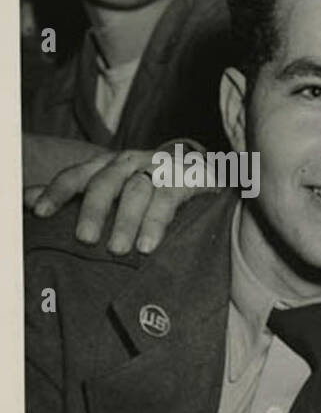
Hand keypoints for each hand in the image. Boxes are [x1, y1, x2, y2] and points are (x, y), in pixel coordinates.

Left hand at [24, 146, 205, 254]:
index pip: (77, 175)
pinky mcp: (187, 178)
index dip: (57, 192)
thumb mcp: (112, 186)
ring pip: (137, 192)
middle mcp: (131, 162)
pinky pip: (168, 201)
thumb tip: (25, 198)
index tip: (39, 213)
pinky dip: (157, 223)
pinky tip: (148, 245)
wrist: (204, 170)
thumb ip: (74, 192)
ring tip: (120, 250)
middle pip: (106, 183)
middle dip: (94, 211)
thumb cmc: (151, 185)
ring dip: (127, 222)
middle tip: (86, 239)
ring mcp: (160, 168)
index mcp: (108, 164)